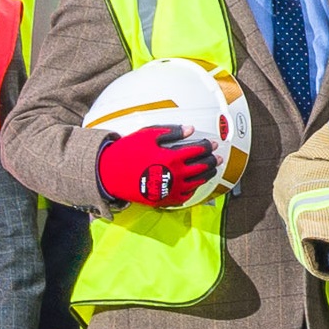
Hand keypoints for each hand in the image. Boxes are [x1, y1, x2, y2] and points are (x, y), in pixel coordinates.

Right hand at [96, 124, 223, 209]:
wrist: (109, 174)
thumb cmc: (128, 151)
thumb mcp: (148, 135)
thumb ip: (171, 132)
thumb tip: (190, 129)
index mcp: (172, 157)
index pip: (197, 150)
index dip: (207, 146)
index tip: (213, 144)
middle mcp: (175, 174)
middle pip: (201, 167)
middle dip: (212, 161)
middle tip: (219, 158)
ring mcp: (170, 189)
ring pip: (196, 183)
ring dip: (207, 176)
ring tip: (213, 171)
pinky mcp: (164, 200)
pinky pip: (184, 197)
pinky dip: (192, 191)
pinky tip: (194, 186)